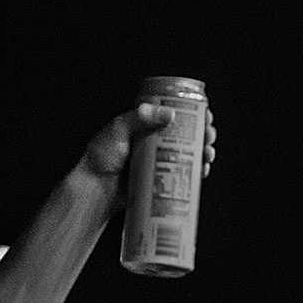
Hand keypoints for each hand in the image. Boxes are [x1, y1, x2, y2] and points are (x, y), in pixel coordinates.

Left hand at [76, 104, 217, 207]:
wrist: (93, 189)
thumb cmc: (101, 157)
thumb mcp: (118, 130)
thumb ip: (139, 118)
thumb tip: (170, 114)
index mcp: (145, 125)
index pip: (175, 114)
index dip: (195, 114)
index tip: (206, 116)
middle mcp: (154, 142)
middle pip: (187, 134)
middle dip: (204, 134)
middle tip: (209, 136)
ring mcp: (158, 161)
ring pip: (189, 154)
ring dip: (204, 152)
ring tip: (208, 154)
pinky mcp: (159, 179)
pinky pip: (182, 175)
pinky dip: (195, 172)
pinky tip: (203, 171)